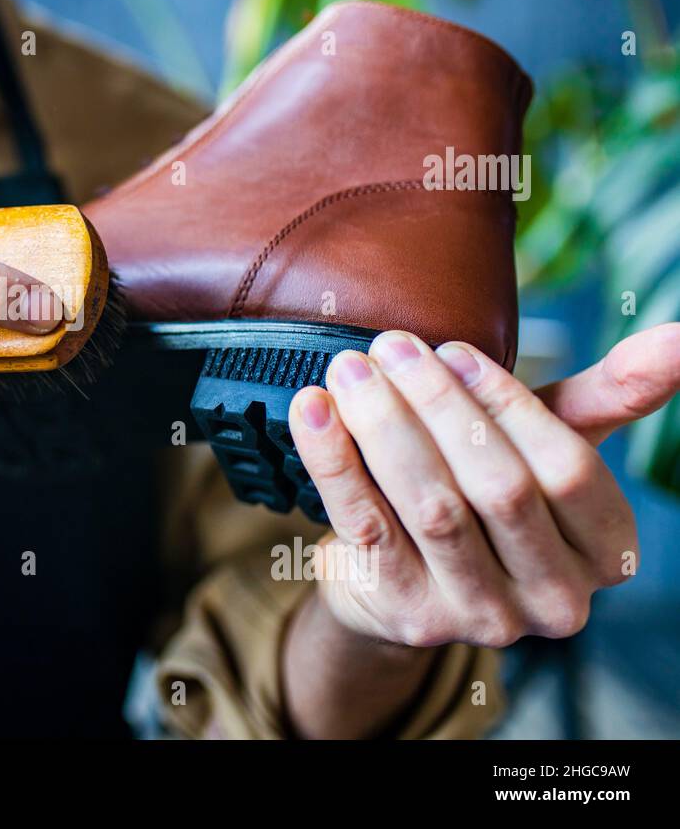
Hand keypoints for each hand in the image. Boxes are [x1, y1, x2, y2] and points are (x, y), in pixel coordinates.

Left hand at [287, 323, 679, 648]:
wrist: (404, 578)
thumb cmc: (487, 494)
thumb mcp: (548, 447)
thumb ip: (606, 397)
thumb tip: (679, 336)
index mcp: (606, 555)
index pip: (567, 471)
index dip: (509, 406)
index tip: (454, 350)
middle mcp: (554, 600)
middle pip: (498, 488)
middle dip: (438, 406)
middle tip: (389, 345)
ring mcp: (478, 616)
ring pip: (430, 507)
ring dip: (383, 425)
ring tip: (350, 366)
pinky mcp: (404, 614)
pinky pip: (364, 525)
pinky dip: (334, 460)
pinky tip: (311, 409)